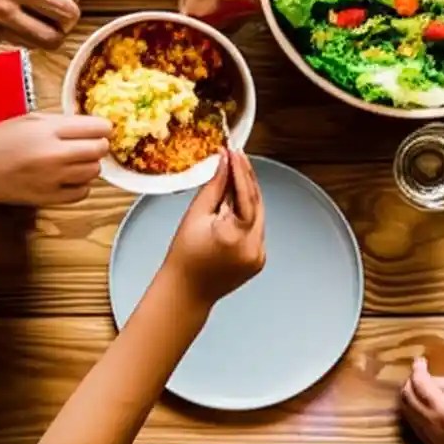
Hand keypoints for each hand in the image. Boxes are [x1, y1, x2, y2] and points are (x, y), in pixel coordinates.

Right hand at [0, 113, 109, 206]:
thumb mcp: (30, 119)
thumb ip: (61, 122)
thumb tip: (90, 125)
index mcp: (49, 130)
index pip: (97, 128)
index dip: (104, 127)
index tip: (101, 129)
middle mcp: (55, 155)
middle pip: (99, 150)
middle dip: (99, 145)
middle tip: (90, 144)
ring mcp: (53, 179)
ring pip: (94, 172)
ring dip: (90, 164)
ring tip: (75, 160)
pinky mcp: (50, 198)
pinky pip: (83, 193)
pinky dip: (81, 185)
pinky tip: (68, 177)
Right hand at [160, 150, 265, 305]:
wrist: (186, 291)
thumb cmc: (184, 257)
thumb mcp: (195, 215)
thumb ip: (214, 187)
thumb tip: (224, 163)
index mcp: (236, 235)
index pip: (246, 194)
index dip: (241, 170)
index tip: (235, 153)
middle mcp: (253, 247)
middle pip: (257, 203)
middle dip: (247, 179)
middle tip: (237, 159)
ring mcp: (259, 255)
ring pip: (259, 215)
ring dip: (248, 196)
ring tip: (235, 176)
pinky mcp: (259, 260)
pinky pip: (257, 229)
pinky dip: (248, 214)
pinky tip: (237, 202)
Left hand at [400, 358, 443, 443]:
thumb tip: (430, 379)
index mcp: (443, 411)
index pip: (420, 385)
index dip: (418, 369)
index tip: (421, 361)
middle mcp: (430, 425)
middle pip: (407, 398)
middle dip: (410, 381)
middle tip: (419, 373)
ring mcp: (428, 437)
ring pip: (407, 411)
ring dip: (409, 395)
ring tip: (420, 386)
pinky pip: (414, 424)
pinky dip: (414, 409)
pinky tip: (423, 403)